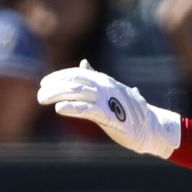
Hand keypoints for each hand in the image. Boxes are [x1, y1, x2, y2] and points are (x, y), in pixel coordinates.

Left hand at [37, 60, 181, 157]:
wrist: (152, 128)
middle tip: (40, 92)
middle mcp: (106, 86)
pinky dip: (73, 107)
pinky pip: (88, 110)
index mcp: (105, 81)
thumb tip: (83, 63)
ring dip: (58, 94)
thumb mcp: (112, 90)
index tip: (44, 82)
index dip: (59, 76)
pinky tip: (59, 109)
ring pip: (78, 93)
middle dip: (55, 86)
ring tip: (42, 98)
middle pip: (75, 82)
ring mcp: (109, 100)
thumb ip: (96, 78)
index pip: (77, 74)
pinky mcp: (111, 116)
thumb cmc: (132, 111)